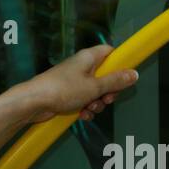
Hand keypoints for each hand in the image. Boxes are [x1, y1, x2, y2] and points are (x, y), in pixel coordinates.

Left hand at [19, 44, 138, 124]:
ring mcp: (75, 81)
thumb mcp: (94, 87)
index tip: (125, 76)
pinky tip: (82, 115)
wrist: (34, 103)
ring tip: (89, 108)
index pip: (110, 52)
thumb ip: (115, 81)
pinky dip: (86, 108)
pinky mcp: (68, 94)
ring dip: (97, 103)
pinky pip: (84, 101)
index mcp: (89, 58)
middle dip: (108, 91)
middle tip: (106, 99)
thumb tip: (134, 73)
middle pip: (106, 76)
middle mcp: (82, 67)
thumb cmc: (63, 90)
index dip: (120, 63)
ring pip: (96, 92)